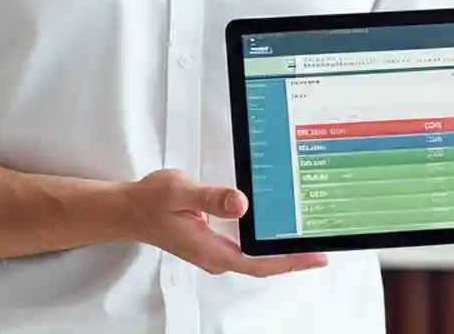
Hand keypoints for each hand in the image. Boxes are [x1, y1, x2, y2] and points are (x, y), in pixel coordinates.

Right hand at [124, 170, 327, 276]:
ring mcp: (215, 251)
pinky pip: (247, 246)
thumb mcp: (180, 191)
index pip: (260, 263)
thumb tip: (240, 203)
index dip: (290, 261)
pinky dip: (266, 239)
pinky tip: (277, 225)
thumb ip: (210, 197)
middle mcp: (217, 256)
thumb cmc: (151, 201)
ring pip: (256, 255)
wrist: (129, 210)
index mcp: (212, 250)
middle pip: (264, 263)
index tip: (317, 255)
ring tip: (309, 233)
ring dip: (281, 248)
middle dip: (294, 255)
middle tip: (324, 239)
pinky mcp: (213, 242)